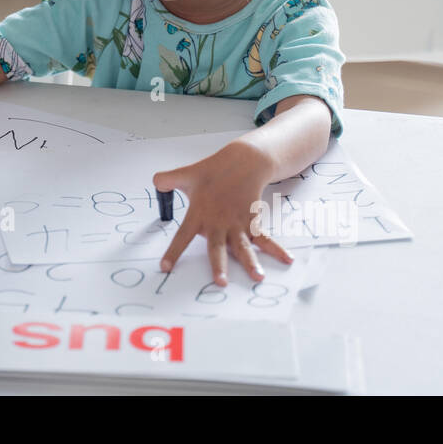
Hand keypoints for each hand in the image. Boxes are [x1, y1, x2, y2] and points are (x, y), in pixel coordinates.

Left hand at [154, 141, 293, 284]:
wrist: (242, 161)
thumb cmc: (212, 171)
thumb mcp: (185, 174)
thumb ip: (167, 180)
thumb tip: (155, 183)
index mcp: (199, 213)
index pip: (183, 235)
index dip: (174, 252)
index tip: (165, 268)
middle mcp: (218, 222)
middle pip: (217, 247)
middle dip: (219, 265)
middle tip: (220, 282)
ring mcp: (237, 223)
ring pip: (243, 246)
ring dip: (251, 262)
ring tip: (258, 277)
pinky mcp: (252, 221)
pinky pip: (264, 239)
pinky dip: (276, 249)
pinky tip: (287, 259)